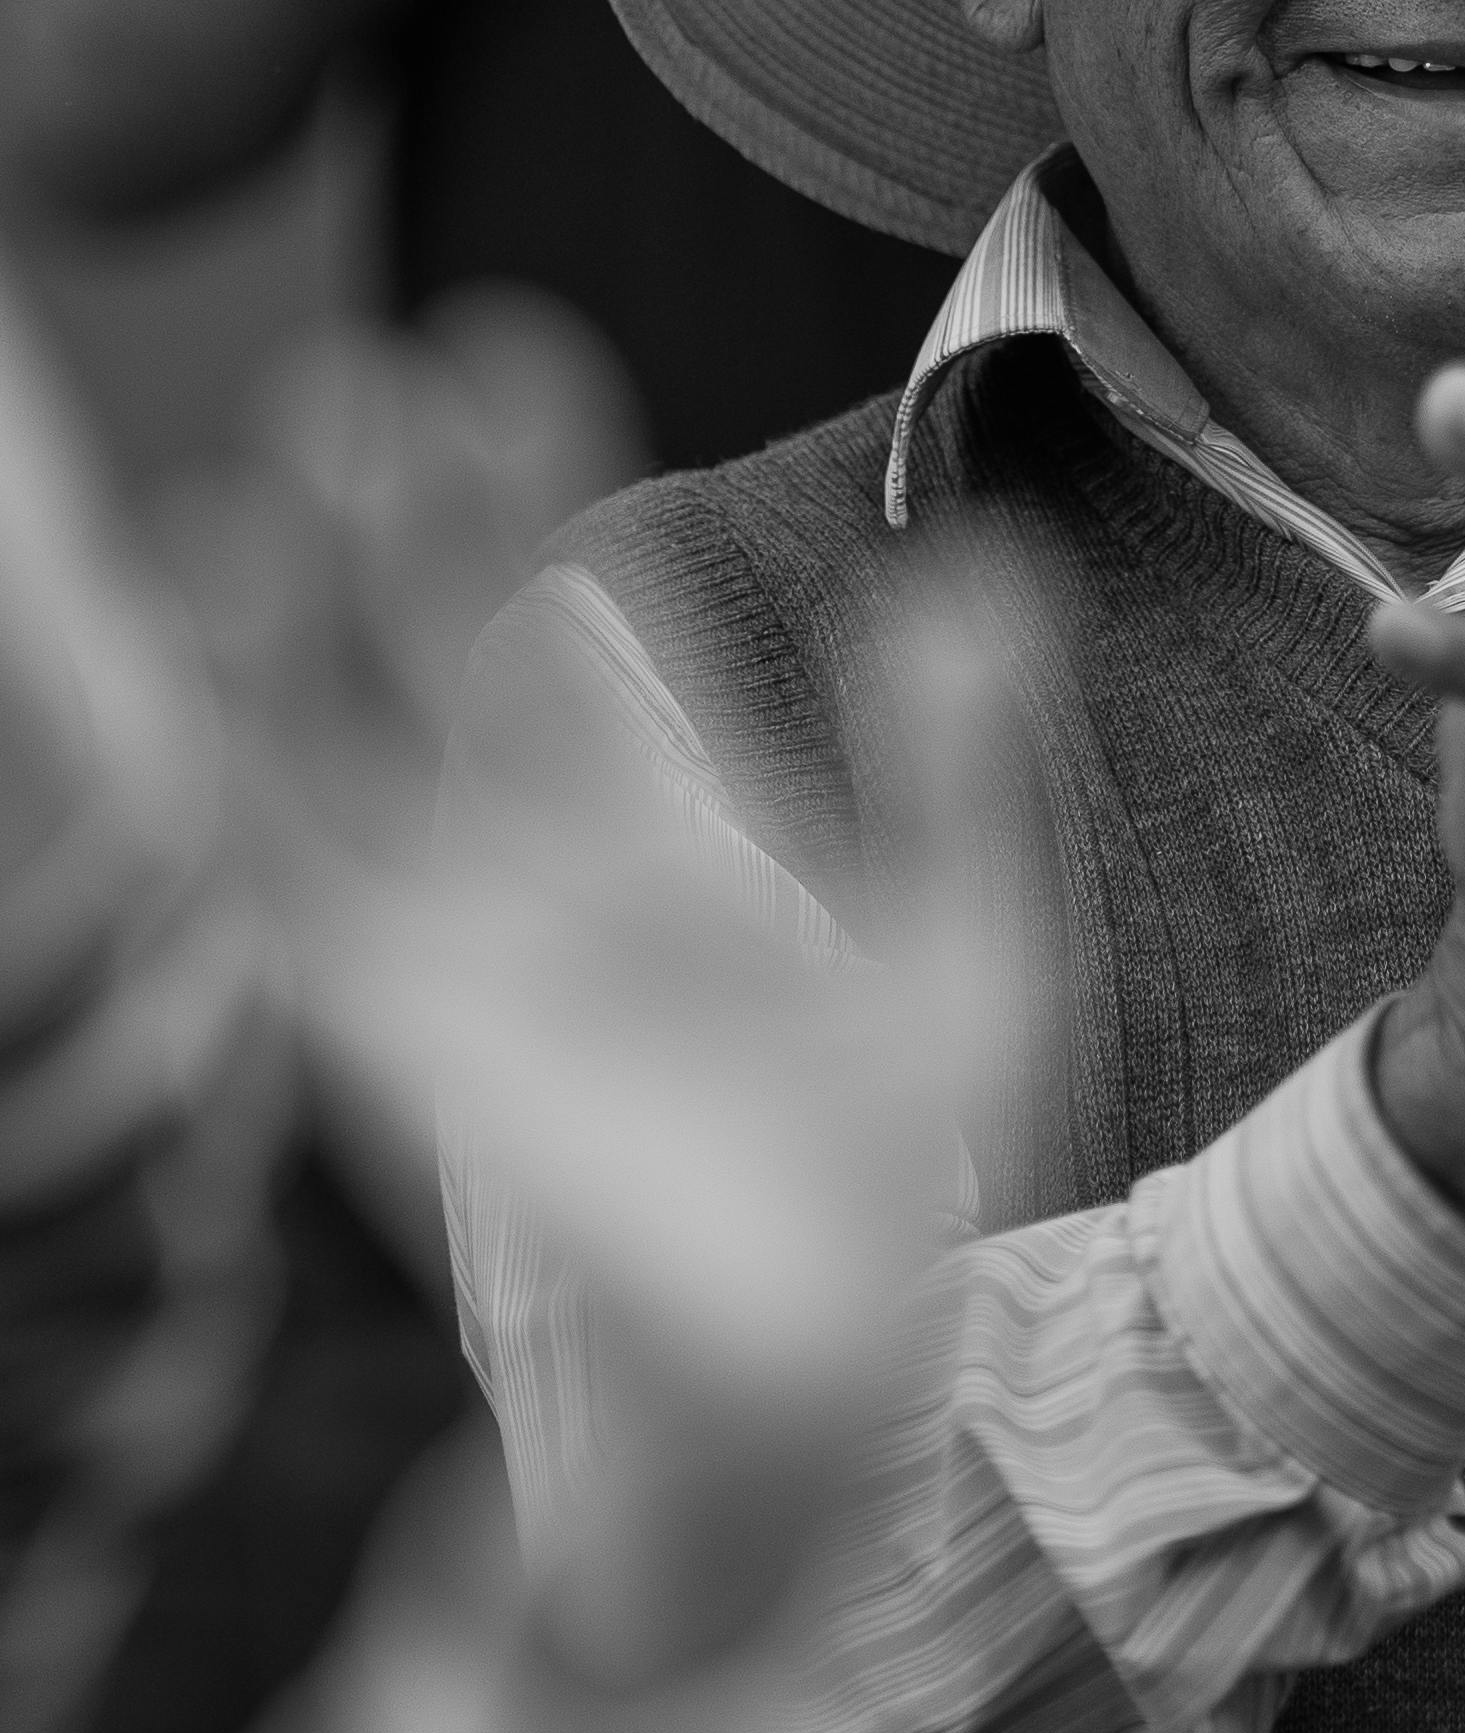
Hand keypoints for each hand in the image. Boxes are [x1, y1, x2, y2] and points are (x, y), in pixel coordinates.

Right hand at [189, 317, 998, 1688]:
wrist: (816, 1380)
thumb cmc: (884, 1171)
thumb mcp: (965, 933)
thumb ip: (968, 760)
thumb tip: (995, 566)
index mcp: (654, 819)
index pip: (563, 609)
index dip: (517, 481)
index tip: (497, 351)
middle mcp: (523, 862)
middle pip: (417, 644)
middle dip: (383, 517)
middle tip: (358, 372)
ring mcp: (443, 943)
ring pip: (321, 743)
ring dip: (279, 622)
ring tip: (261, 482)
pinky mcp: (392, 1036)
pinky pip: (284, 890)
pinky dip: (230, 778)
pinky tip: (202, 678)